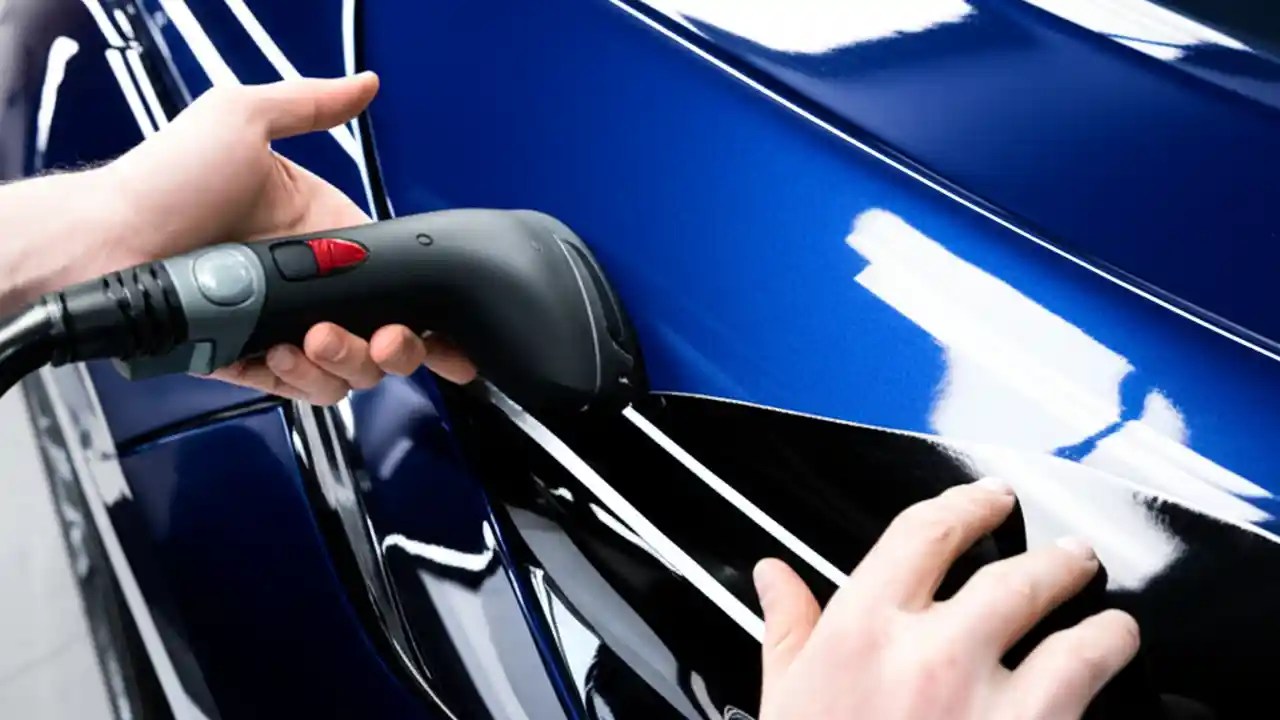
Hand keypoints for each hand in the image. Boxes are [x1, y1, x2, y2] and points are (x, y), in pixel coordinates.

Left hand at [95, 73, 474, 402]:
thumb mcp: (240, 122)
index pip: (393, 276)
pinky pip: (301, 391)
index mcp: (321, 233)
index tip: (432, 319)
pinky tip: (281, 352)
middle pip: (383, 336)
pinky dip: (302, 380)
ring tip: (315, 339)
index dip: (420, 302)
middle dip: (397, 346)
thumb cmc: (162, 182)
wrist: (104, 243)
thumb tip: (364, 86)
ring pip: (350, 371)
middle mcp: (307, 285)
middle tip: (387, 338)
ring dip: (347, 362)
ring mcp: (282, 326)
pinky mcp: (252, 362)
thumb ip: (309, 105)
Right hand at [753, 479, 1139, 719]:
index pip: (921, 531)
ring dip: (1090, 599)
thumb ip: (787, 628)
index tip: (982, 499)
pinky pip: (1089, 670)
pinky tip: (1114, 648)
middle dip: (1046, 553)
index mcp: (862, 628)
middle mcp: (928, 649)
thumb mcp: (785, 697)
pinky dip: (1110, 650)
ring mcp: (986, 693)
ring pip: (1059, 615)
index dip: (962, 502)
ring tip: (1101, 599)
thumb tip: (774, 578)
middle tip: (1065, 552)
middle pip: (1004, 568)